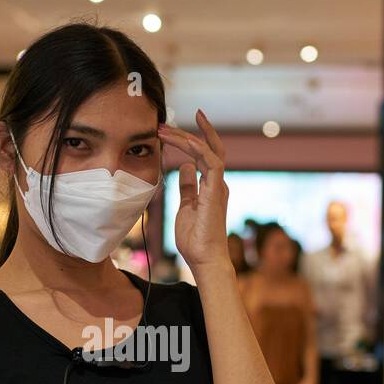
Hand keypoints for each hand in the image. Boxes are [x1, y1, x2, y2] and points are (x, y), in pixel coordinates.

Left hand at [159, 109, 230, 274]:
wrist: (204, 260)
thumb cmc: (195, 240)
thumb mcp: (185, 207)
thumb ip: (186, 187)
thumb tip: (184, 167)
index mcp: (210, 186)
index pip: (203, 155)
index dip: (191, 138)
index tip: (173, 128)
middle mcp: (217, 183)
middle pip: (208, 148)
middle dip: (188, 132)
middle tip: (164, 124)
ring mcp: (218, 186)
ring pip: (208, 151)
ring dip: (187, 137)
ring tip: (165, 130)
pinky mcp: (216, 192)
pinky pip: (211, 162)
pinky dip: (199, 149)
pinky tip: (185, 141)